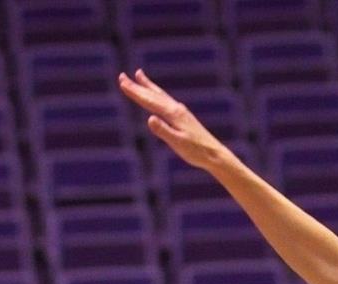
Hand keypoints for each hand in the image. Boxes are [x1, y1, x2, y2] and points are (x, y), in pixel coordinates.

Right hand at [116, 69, 231, 170]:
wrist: (215, 155)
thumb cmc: (196, 152)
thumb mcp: (178, 143)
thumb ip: (163, 131)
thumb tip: (150, 119)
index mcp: (173, 114)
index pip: (149, 101)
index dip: (135, 92)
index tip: (122, 83)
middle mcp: (177, 109)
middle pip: (153, 95)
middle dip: (137, 86)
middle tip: (122, 76)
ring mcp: (181, 112)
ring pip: (161, 95)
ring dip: (148, 85)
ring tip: (139, 74)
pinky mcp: (184, 117)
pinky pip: (167, 101)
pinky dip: (159, 94)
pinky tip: (158, 95)